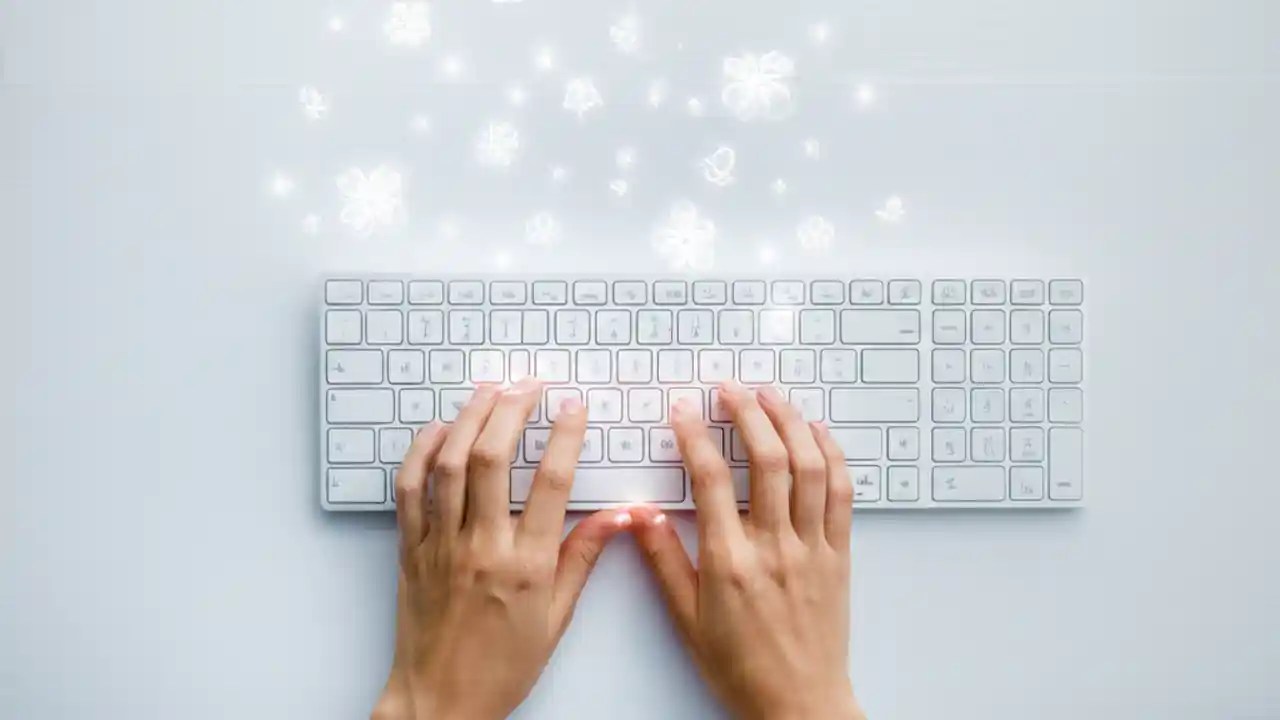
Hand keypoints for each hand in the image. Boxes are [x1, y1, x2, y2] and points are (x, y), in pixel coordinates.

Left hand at [372, 379, 631, 719]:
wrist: (439, 702)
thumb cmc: (500, 667)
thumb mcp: (556, 618)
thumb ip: (582, 559)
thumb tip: (619, 518)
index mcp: (525, 566)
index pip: (551, 484)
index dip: (565, 436)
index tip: (574, 408)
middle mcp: (481, 547)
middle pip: (493, 459)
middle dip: (513, 410)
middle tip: (530, 385)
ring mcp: (441, 545)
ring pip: (449, 465)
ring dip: (470, 419)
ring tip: (489, 391)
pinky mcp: (411, 549)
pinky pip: (409, 490)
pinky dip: (420, 453)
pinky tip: (439, 430)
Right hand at [629, 382, 864, 719]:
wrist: (799, 703)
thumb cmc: (742, 668)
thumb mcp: (687, 620)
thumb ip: (664, 562)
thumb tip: (640, 515)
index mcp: (731, 562)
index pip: (712, 479)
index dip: (694, 435)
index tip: (682, 410)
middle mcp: (775, 547)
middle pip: (768, 459)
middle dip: (747, 412)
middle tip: (729, 388)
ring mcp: (813, 548)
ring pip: (809, 467)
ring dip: (790, 422)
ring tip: (770, 396)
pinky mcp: (839, 554)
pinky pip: (842, 493)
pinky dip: (831, 455)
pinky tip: (816, 434)